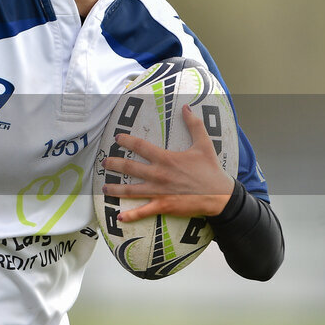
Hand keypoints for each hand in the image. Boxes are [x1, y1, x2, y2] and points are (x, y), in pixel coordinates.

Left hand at [101, 103, 234, 223]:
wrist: (220, 195)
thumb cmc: (210, 171)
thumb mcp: (204, 145)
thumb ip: (194, 125)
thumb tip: (187, 107)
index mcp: (166, 159)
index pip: (141, 147)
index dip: (127, 141)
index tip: (117, 138)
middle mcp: (159, 174)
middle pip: (130, 168)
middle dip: (114, 165)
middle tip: (104, 163)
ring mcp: (159, 191)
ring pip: (131, 190)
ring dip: (116, 189)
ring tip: (105, 187)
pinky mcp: (163, 205)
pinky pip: (144, 211)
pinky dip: (131, 215)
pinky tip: (120, 217)